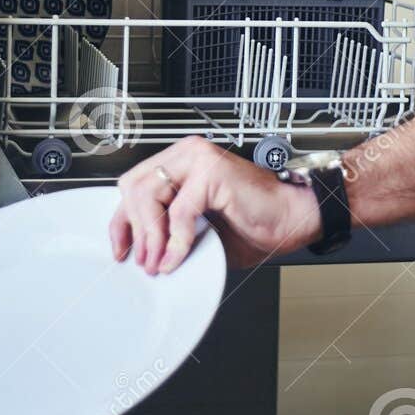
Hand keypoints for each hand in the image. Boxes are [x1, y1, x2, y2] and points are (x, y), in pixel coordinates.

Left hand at [110, 137, 321, 273]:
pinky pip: (179, 212)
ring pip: (149, 195)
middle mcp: (187, 153)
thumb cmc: (254, 222)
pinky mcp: (212, 171)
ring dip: (151, 236)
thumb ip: (168, 228)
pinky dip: (175, 241)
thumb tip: (141, 250)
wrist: (293, 219)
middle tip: (144, 261)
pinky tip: (176, 257)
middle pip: (134, 188)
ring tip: (158, 262)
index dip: (121, 221)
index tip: (122, 248)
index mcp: (181, 161)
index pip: (133, 184)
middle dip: (134, 230)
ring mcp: (199, 158)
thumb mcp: (198, 228)